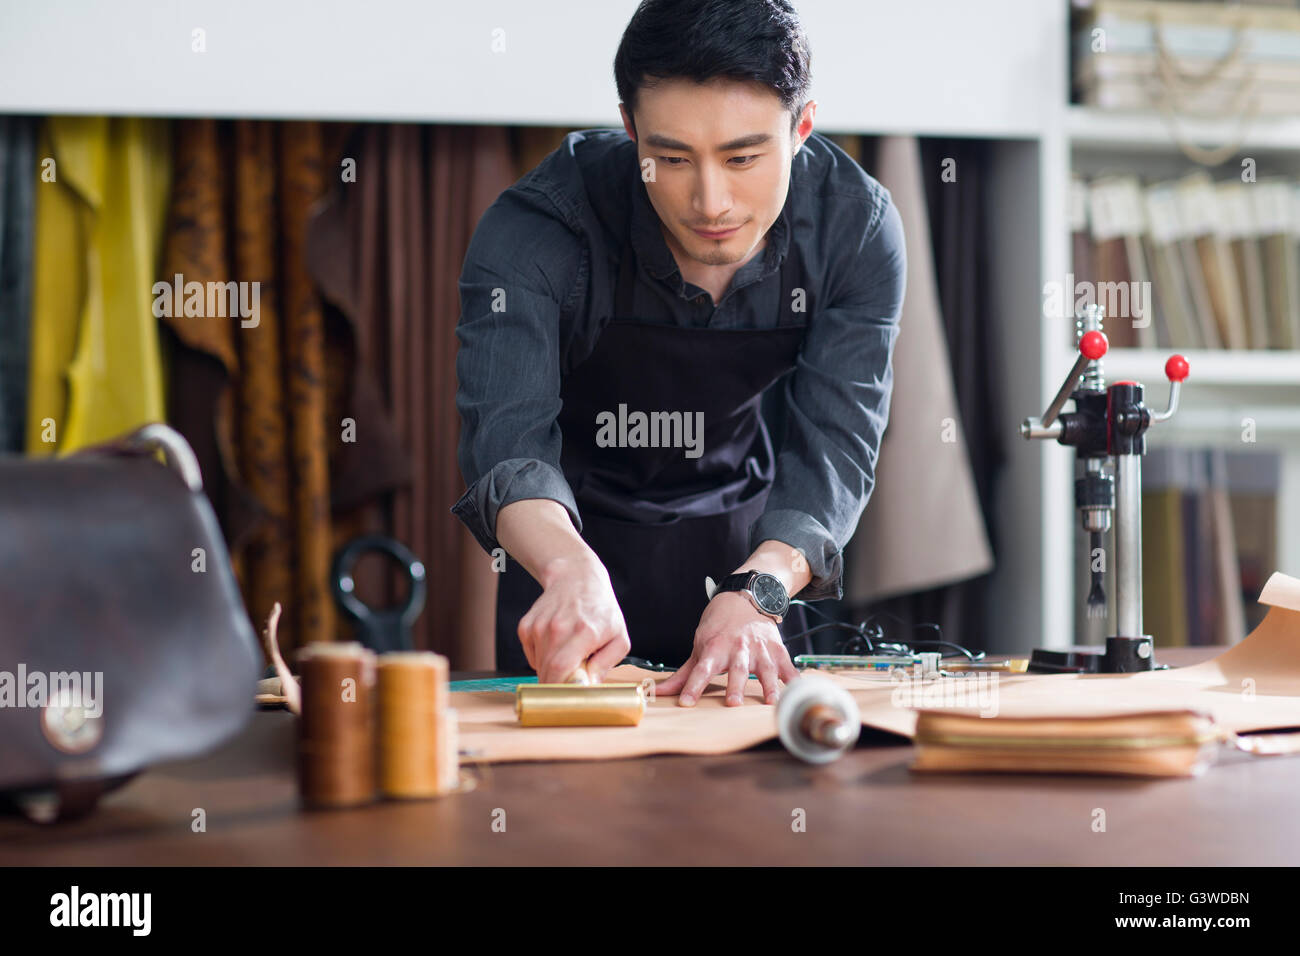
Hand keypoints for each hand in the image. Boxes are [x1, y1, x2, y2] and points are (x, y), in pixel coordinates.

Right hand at [517, 554, 630, 683]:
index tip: (569, 699)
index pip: (560, 669)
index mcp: (584, 631)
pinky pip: (531, 656)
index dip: (560, 690)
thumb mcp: (618, 636)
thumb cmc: (601, 610)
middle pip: (547, 672)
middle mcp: (558, 627)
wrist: (576, 579)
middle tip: (570, 687)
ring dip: (551, 673)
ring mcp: (539, 626)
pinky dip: (541, 660)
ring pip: (538, 666)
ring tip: (568, 661)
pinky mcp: (527, 626)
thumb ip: (607, 664)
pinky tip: (555, 647)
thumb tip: (590, 686)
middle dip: (557, 687)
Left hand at [655, 592, 799, 706]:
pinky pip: (787, 666)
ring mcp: (760, 649)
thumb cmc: (718, 626)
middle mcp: (737, 648)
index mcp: (714, 648)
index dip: (693, 687)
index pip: (700, 670)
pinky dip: (794, 679)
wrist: (744, 598)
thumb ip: (683, 674)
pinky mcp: (777, 650)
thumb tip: (658, 692)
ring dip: (768, 686)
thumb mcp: (699, 646)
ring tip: (770, 702)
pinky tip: (797, 691)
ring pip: (765, 669)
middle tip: (732, 703)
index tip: (686, 703)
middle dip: (735, 686)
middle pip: (736, 670)